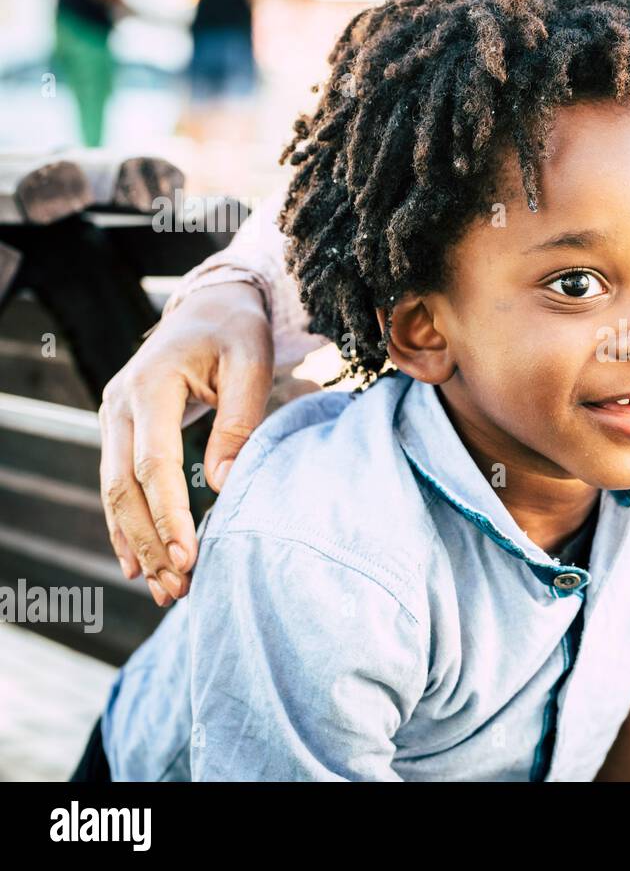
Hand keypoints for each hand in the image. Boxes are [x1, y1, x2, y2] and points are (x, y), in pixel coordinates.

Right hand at [98, 282, 272, 605]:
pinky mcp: (122, 431)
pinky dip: (129, 526)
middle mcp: (120, 405)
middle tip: (179, 587)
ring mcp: (114, 419)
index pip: (154, 464)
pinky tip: (140, 564)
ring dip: (138, 543)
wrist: (211, 304)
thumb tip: (222, 483)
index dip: (168, 513)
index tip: (189, 555)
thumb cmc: (237, 331)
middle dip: (150, 541)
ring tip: (166, 588)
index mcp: (150, 386)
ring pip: (115, 492)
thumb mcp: (252, 362)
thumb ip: (240, 420)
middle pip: (124, 488)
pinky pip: (118, 485)